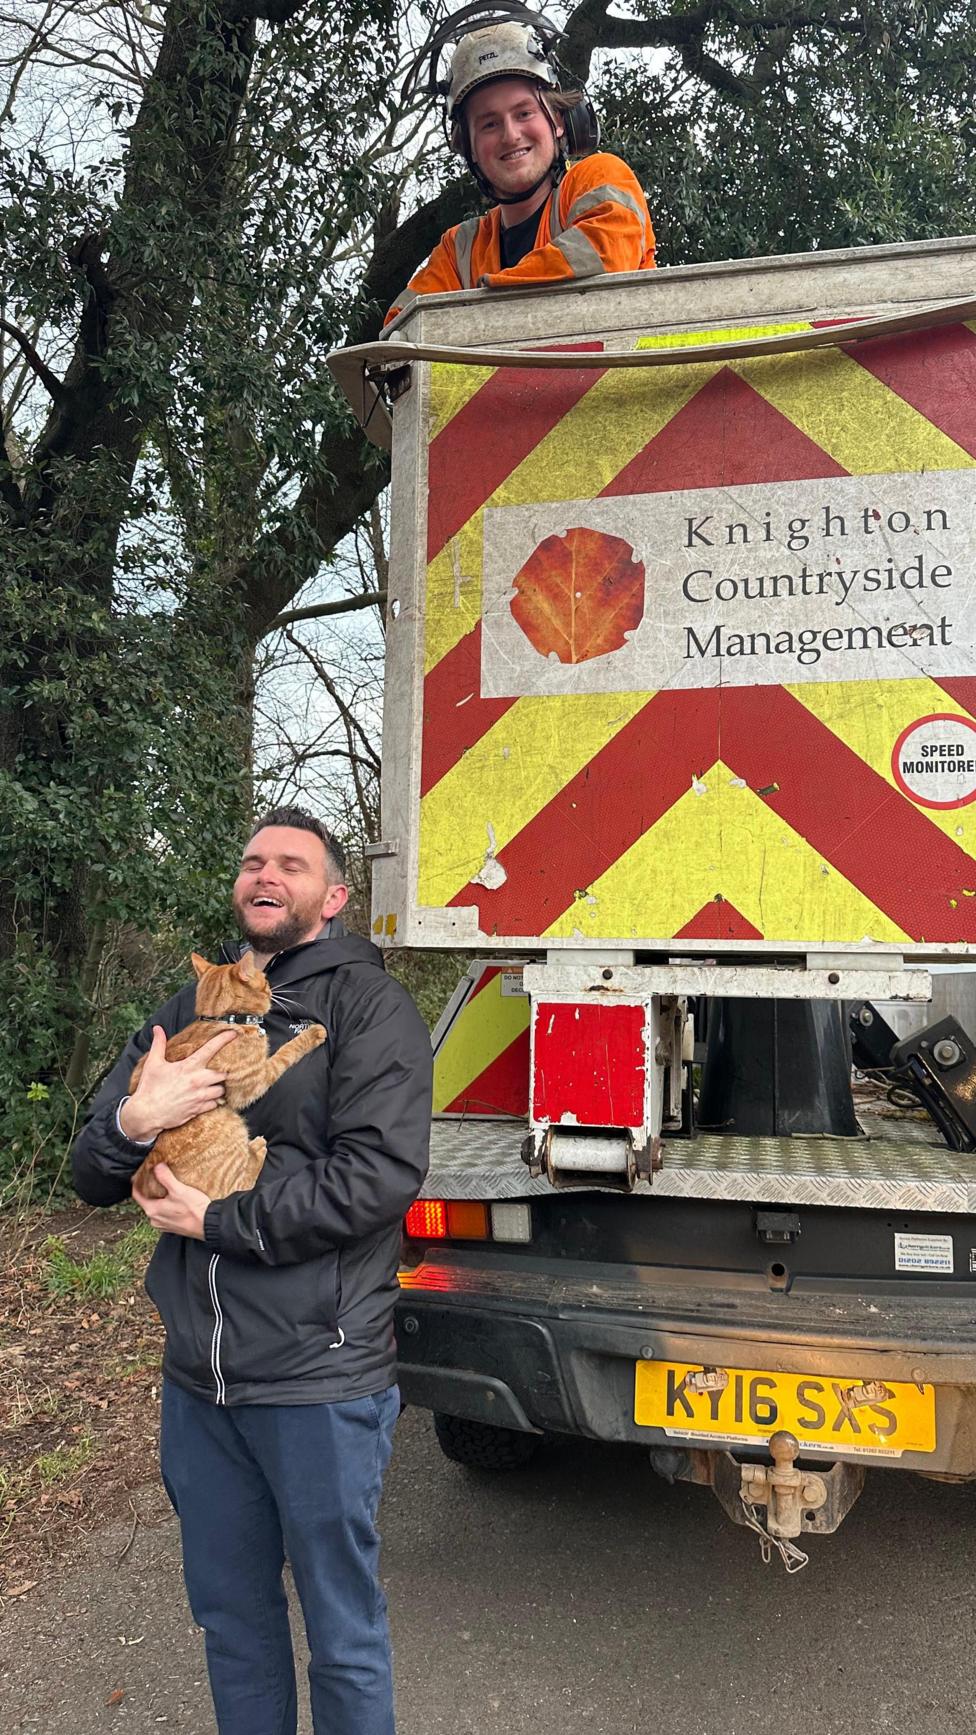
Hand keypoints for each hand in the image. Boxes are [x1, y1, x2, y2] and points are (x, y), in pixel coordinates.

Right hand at [120, 1024, 238, 1142]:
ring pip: (221, 1090)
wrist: (146, 1114)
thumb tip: (157, 1028)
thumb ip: (158, 1044)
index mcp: (188, 1067)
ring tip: (212, 1085)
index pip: (211, 1049)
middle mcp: (198, 1081)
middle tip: (216, 1071)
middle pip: (223, 1073)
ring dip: (218, 1087)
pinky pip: (215, 1104)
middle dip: (222, 1072)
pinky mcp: (198, 1110)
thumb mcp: (153, 1063)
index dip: (224, 1039)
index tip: (233, 1033)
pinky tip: (207, 1098)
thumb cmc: (149, 1088)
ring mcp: (199, 1096)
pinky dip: (213, 1101)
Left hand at [133, 1162, 209, 1238]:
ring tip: (167, 1187)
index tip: (139, 1174)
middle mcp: (155, 1219)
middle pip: (146, 1201)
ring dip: (159, 1198)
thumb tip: (157, 1167)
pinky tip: (175, 1199)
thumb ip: (165, 1177)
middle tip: (155, 1178)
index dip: (137, 1183)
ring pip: (156, 1208)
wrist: (209, 1224)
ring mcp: (164, 1224)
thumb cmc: (194, 1210)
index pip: (137, 1195)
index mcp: (153, 1210)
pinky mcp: (173, 1227)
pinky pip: (164, 1213)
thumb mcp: (179, 1190)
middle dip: (149, 1190)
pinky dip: (166, 1205)